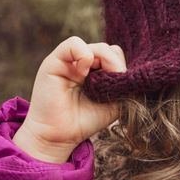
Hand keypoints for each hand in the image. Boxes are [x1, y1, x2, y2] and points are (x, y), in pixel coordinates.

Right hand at [14, 37, 126, 157]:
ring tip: (95, 82)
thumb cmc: (85, 121)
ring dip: (104, 62)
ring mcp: (70, 60)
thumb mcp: (115, 103)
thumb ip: (124, 83)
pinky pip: (74, 43)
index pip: (118, 57)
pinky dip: (84, 55)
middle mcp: (84, 63)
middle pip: (111, 50)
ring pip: (98, 46)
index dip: (121, 69)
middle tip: (109, 85)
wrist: (58, 136)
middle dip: (115, 66)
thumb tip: (124, 66)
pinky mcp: (55, 60)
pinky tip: (82, 73)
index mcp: (98, 72)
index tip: (119, 87)